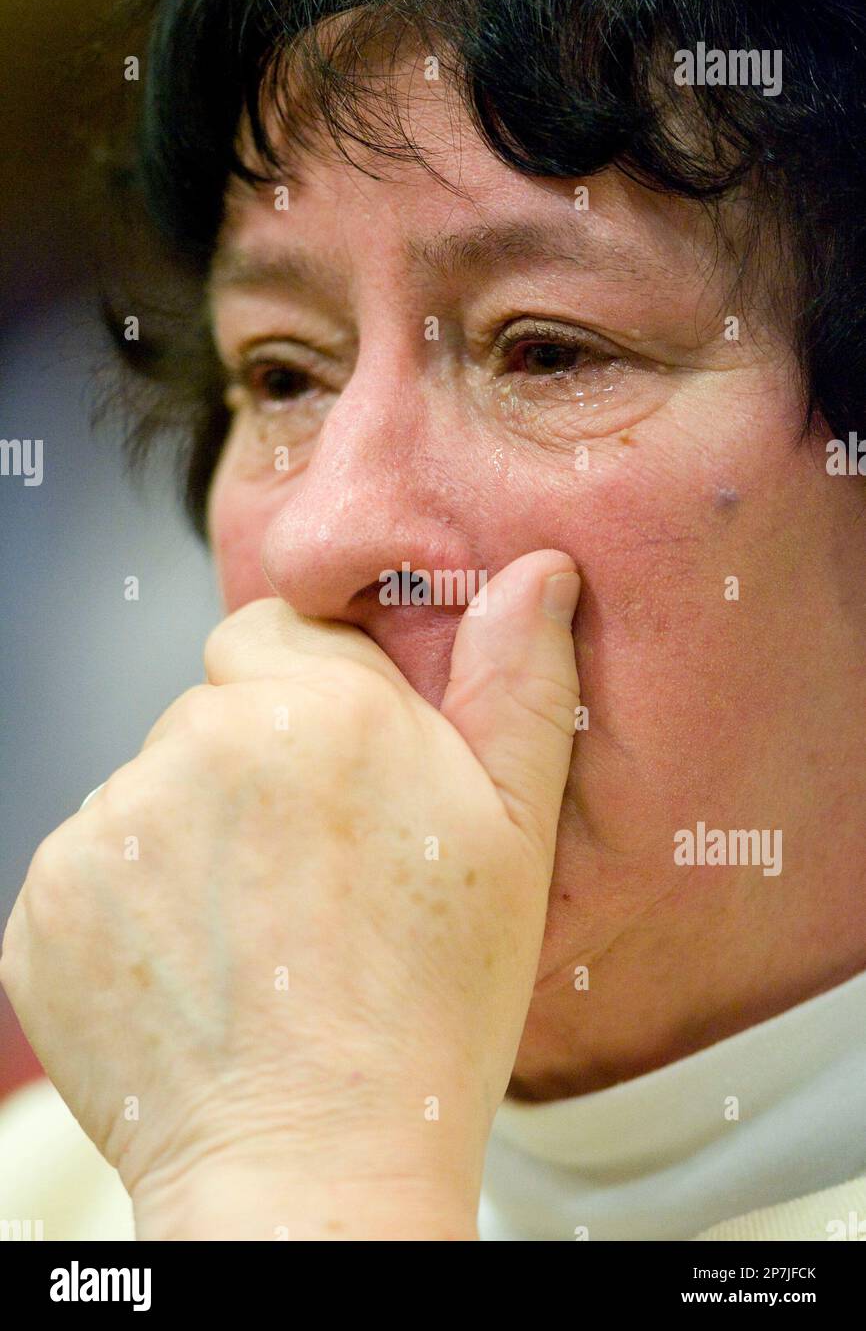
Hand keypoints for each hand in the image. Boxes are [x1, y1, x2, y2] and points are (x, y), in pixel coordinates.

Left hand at [0, 551, 579, 1238]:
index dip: (306, 699)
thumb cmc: (432, 1003)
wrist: (316, 1163)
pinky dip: (132, 903)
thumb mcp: (515, 837)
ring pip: (151, 788)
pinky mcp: (52, 899)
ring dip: (190, 835)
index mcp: (322, 710)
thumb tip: (536, 570)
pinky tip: (197, 966)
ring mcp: (111, 824)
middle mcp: (200, 743)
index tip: (334, 776)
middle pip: (209, 711)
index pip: (270, 630)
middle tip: (308, 874)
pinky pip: (94, 864)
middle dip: (252, 766)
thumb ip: (520, 684)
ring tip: (255, 934)